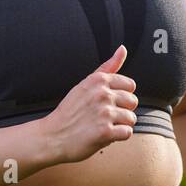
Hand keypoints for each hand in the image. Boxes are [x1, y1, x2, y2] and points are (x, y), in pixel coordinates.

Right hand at [42, 44, 138, 163]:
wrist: (52, 137)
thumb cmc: (70, 111)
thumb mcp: (86, 84)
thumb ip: (108, 67)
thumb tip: (123, 48)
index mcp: (99, 80)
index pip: (130, 85)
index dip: (121, 97)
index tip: (106, 103)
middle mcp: (102, 94)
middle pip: (133, 102)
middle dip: (122, 111)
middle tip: (103, 117)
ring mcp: (104, 113)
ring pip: (131, 118)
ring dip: (120, 125)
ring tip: (103, 126)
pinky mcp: (105, 132)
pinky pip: (127, 133)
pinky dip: (118, 137)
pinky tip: (104, 135)